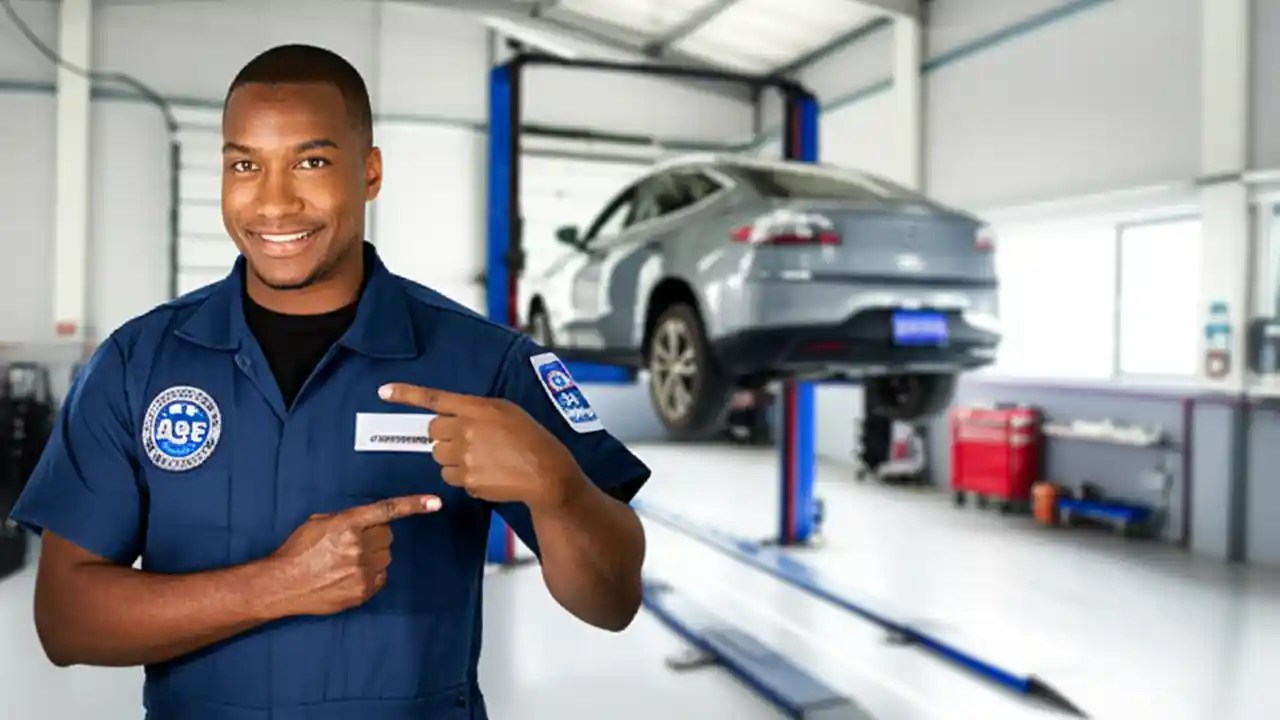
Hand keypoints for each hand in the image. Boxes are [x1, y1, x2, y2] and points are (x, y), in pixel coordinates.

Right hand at [269, 494, 441, 615]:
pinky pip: (380, 578)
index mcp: (347, 524)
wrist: (282, 584)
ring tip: (345, 562)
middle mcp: (358, 546)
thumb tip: (363, 522)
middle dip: (374, 537)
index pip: (387, 510)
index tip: (435, 503)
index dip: (414, 505)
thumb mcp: (318, 523)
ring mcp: (362, 571)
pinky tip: (348, 576)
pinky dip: (370, 576)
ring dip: (372, 556)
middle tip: (352, 543)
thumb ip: (345, 519)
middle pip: (387, 536)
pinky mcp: (363, 591)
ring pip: (385, 557)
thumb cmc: (297, 552)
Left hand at [378, 384, 583, 510]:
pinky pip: (453, 477)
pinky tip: (489, 473)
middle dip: (444, 436)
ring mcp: (465, 458)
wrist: (546, 473)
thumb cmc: (531, 438)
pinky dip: (466, 476)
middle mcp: (466, 431)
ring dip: (453, 457)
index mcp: (477, 408)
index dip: (407, 394)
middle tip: (467, 440)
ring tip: (482, 458)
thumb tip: (452, 416)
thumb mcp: (506, 410)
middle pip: (433, 432)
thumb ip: (476, 409)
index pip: (435, 399)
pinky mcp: (467, 481)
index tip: (384, 391)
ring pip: (439, 456)